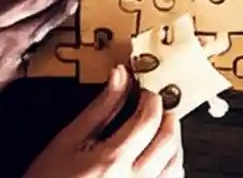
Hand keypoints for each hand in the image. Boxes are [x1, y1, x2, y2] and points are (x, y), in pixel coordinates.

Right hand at [0, 0, 76, 134]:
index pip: (30, 1)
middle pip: (42, 21)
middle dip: (60, 5)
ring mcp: (3, 70)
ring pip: (36, 41)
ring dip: (51, 24)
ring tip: (62, 10)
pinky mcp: (0, 86)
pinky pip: (24, 61)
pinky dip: (32, 46)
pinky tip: (33, 38)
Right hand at [25, 67, 182, 177]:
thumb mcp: (67, 141)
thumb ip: (99, 108)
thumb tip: (120, 77)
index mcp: (112, 159)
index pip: (150, 119)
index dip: (151, 98)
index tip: (145, 91)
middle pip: (168, 139)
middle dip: (167, 116)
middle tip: (155, 105)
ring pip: (175, 164)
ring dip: (173, 141)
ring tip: (159, 129)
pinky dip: (171, 166)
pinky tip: (158, 158)